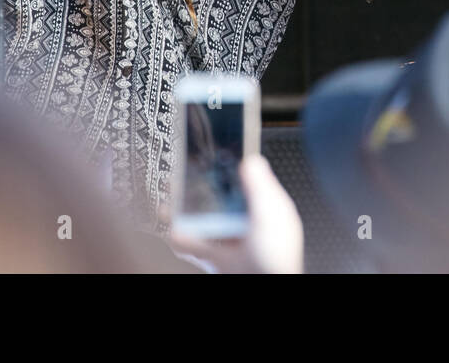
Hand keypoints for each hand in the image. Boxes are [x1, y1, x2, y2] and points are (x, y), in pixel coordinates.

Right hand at [167, 155, 303, 273]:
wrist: (266, 290)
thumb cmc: (277, 262)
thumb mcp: (270, 217)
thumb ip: (259, 188)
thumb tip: (252, 160)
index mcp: (269, 210)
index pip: (250, 182)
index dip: (231, 170)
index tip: (212, 158)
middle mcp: (253, 225)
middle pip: (224, 201)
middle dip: (202, 191)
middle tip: (184, 180)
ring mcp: (237, 243)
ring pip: (208, 222)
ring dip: (188, 214)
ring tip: (171, 204)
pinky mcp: (224, 260)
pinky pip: (200, 245)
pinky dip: (185, 238)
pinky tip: (174, 231)